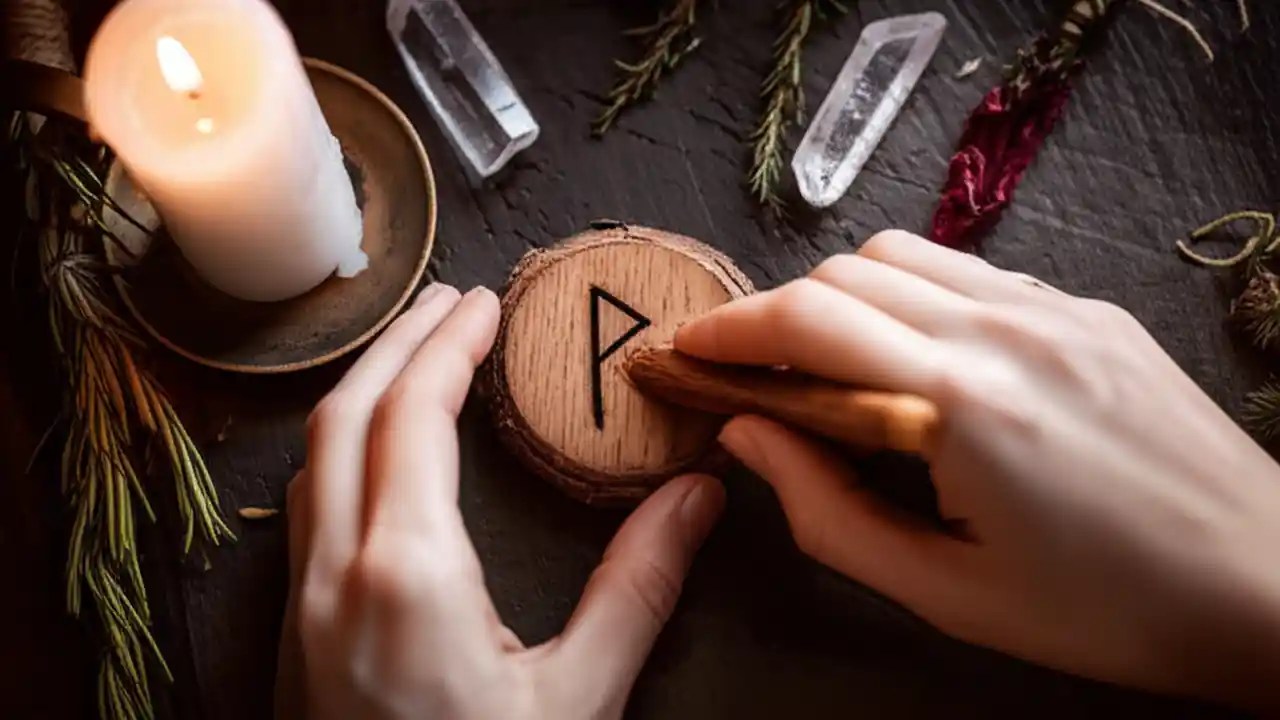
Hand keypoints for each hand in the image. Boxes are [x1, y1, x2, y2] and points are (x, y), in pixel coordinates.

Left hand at [277, 284, 724, 719]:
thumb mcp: (581, 699)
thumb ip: (639, 587)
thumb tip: (697, 497)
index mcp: (406, 574)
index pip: (413, 414)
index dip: (448, 345)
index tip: (485, 304)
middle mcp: (334, 574)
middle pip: (343, 416)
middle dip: (396, 344)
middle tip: (451, 306)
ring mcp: (301, 606)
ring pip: (313, 460)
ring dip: (362, 393)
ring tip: (417, 360)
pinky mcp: (296, 636)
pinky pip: (306, 508)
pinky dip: (344, 450)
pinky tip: (383, 461)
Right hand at [676, 231, 1279, 709]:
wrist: (1264, 584)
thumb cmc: (1103, 610)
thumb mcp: (943, 590)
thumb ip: (825, 509)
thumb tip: (746, 436)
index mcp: (961, 403)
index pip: (808, 323)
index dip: (729, 330)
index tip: (684, 350)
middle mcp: (1005, 329)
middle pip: (843, 275)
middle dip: (771, 312)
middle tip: (741, 368)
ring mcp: (1055, 307)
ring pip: (902, 255)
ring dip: (837, 294)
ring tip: (816, 358)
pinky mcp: (1089, 309)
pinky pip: (968, 272)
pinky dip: (909, 295)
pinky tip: (908, 352)